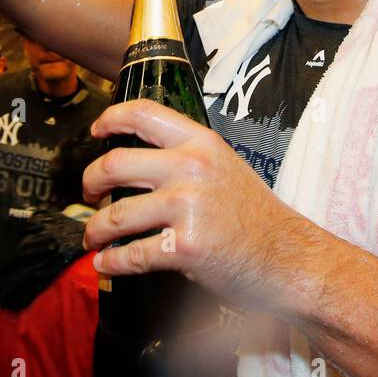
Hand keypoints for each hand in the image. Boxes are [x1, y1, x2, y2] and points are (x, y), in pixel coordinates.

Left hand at [82, 100, 305, 308]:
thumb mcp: (226, 168)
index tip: (97, 130)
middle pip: (115, 164)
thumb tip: (140, 163)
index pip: (144, 113)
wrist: (288, 258)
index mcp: (201, 144)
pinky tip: (106, 263)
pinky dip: (111, 262)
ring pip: (115, 214)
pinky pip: (131, 254)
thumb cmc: (258, 218)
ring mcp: (186, 207)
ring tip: (93, 236)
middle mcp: (191, 168)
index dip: (111, 119)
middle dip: (90, 182)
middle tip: (88, 195)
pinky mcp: (184, 247)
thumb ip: (188, 159)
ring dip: (95, 229)